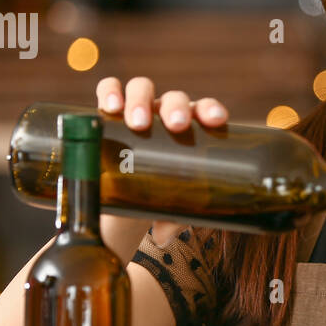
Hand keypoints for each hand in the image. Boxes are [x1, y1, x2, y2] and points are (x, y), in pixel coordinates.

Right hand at [95, 76, 228, 245]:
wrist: (125, 186)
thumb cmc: (159, 189)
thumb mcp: (171, 202)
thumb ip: (174, 216)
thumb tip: (163, 236)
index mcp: (190, 126)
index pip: (204, 109)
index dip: (210, 110)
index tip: (217, 121)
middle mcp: (165, 112)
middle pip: (174, 98)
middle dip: (175, 108)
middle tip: (175, 126)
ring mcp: (138, 106)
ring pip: (142, 89)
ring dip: (141, 100)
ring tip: (137, 122)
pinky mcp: (110, 108)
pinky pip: (108, 89)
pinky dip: (110, 91)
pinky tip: (109, 105)